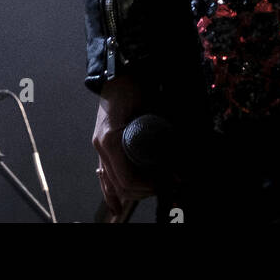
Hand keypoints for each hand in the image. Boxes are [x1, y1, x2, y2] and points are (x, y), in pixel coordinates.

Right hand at [92, 73, 158, 217]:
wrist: (121, 72)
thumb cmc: (136, 87)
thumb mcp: (152, 111)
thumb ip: (164, 138)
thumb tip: (180, 164)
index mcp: (111, 140)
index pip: (127, 179)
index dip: (147, 186)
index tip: (165, 183)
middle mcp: (101, 146)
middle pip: (119, 185)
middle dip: (142, 191)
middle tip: (164, 186)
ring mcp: (99, 146)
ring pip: (110, 183)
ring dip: (129, 193)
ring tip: (150, 192)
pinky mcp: (102, 145)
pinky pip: (104, 175)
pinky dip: (110, 191)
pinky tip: (116, 207)